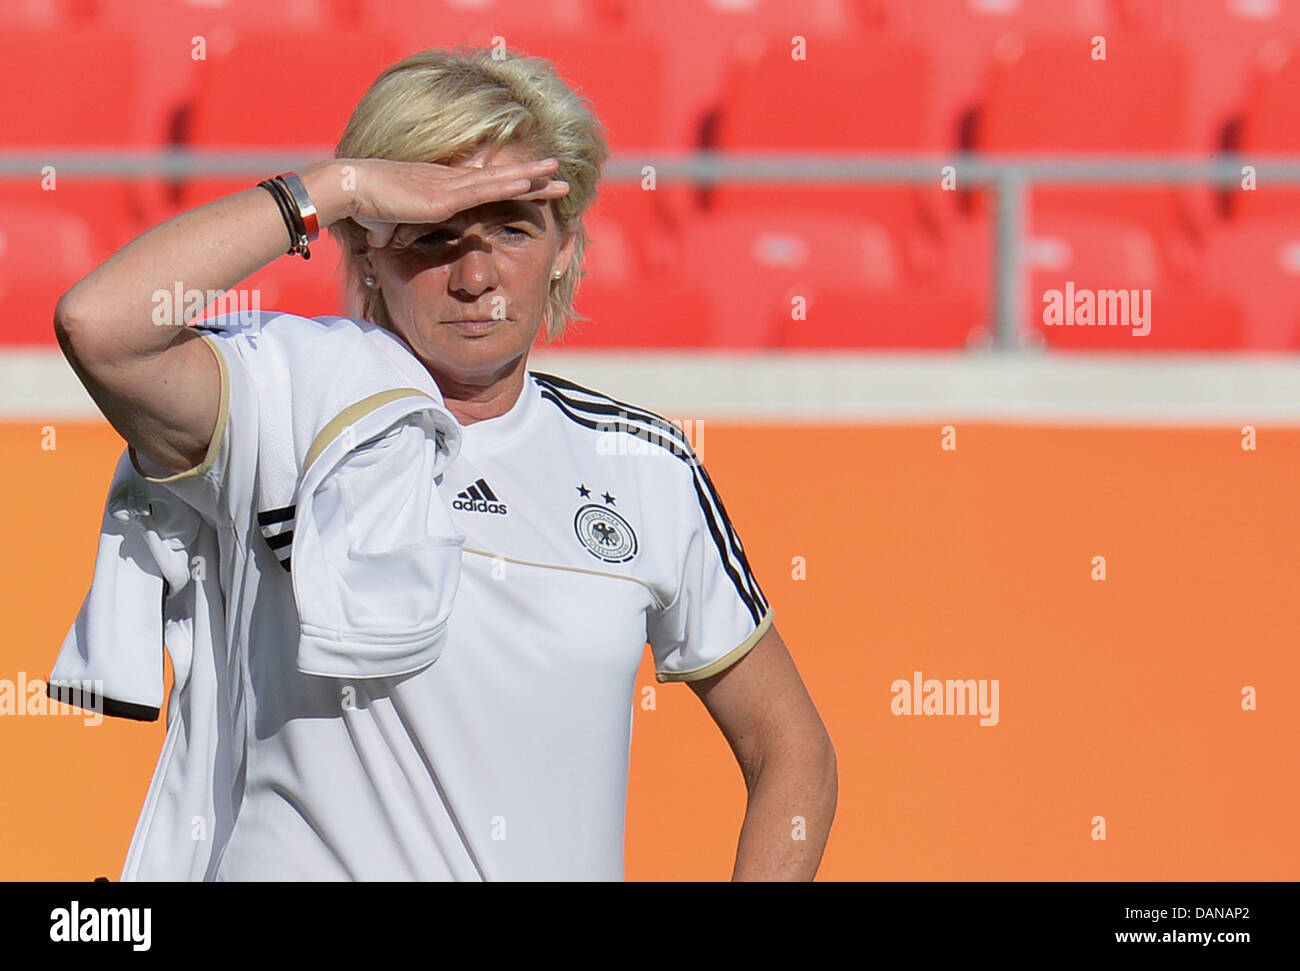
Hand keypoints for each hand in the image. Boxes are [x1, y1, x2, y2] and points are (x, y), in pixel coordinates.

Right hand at [343, 156, 569, 248]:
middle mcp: (451, 183)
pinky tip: (530, 180)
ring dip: (530, 175)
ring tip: (557, 170)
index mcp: (442, 189)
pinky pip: (484, 190)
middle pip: (500, 179)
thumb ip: (391, 232)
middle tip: (560, 175)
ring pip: (499, 179)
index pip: (485, 187)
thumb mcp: (386, 225)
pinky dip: (509, 184)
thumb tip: (382, 240)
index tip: (535, 185)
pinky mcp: (446, 196)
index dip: (511, 185)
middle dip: (532, 177)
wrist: (350, 192)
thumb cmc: (363, 208)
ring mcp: (450, 187)